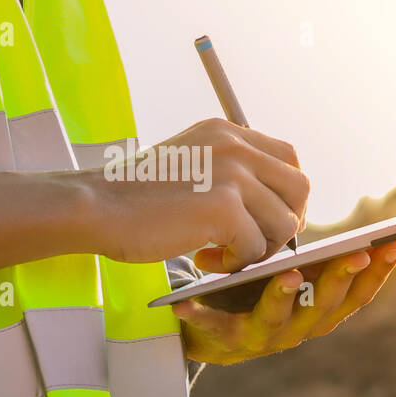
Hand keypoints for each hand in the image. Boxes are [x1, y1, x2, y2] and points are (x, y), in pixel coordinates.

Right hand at [90, 118, 308, 270]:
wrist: (96, 206)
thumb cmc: (136, 195)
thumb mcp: (189, 161)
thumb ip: (227, 169)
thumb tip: (271, 201)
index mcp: (227, 132)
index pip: (288, 158)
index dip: (284, 194)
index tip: (260, 219)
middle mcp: (235, 145)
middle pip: (299, 187)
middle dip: (285, 223)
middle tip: (253, 243)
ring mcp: (232, 175)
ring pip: (283, 223)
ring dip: (259, 248)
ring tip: (220, 254)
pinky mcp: (224, 208)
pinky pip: (256, 248)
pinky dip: (235, 263)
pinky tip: (203, 259)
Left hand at [176, 238, 395, 364]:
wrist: (215, 333)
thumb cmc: (267, 293)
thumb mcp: (310, 277)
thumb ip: (346, 261)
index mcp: (321, 311)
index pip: (360, 293)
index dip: (383, 270)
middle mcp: (299, 329)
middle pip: (325, 306)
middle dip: (343, 278)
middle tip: (357, 251)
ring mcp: (264, 337)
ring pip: (279, 318)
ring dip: (285, 295)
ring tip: (287, 273)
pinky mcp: (226, 340)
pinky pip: (213, 327)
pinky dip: (200, 316)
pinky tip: (184, 303)